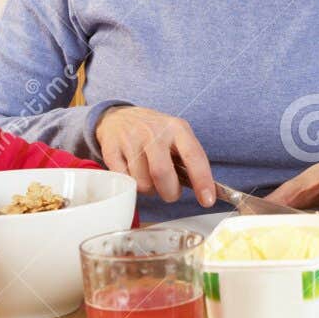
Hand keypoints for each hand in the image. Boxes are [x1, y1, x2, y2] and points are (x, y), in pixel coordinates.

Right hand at [95, 105, 214, 205]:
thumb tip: (205, 191)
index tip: (207, 201)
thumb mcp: (177, 136)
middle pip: (162, 173)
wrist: (120, 117)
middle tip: (170, 192)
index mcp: (177, 128)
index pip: (194, 156)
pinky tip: (133, 172)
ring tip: (149, 177)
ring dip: (149, 190)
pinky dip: (131, 185)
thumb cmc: (155, 133)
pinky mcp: (111, 149)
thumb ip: (189, 159)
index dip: (202, 181)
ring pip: (142, 183)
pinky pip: (124, 181)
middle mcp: (154, 132)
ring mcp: (130, 140)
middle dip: (169, 192)